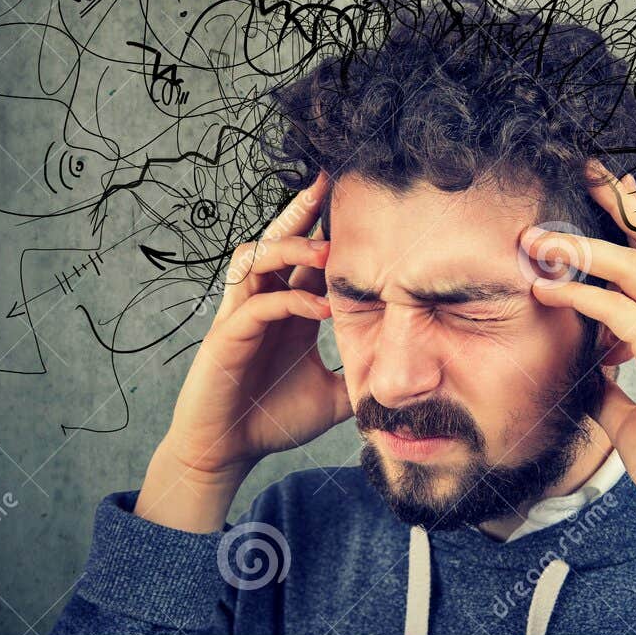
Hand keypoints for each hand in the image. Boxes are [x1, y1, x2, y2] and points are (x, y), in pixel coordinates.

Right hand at [138, 171, 351, 530]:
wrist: (227, 454)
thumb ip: (363, 377)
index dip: (329, 229)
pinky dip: (289, 301)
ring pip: (256, 259)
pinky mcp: (225, 340)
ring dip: (291, 248)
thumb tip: (410, 376)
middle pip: (277, 239)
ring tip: (328, 251)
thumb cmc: (273, 420)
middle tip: (328, 179)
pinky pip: (256, 306)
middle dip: (301, 209)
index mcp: (289, 308)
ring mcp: (240, 317)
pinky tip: (320, 309)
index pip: (308, 256)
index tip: (359, 201)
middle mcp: (263, 302)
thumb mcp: (334, 395)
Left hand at [522, 163, 635, 634]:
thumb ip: (618, 381)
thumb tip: (590, 369)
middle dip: (624, 203)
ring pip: (634, 267)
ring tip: (538, 238)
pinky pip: (617, 309)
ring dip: (581, 247)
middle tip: (588, 173)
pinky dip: (578, 294)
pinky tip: (546, 287)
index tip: (615, 190)